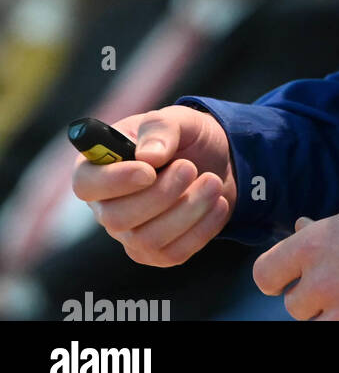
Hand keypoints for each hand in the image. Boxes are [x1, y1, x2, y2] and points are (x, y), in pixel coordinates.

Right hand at [72, 106, 234, 266]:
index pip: (86, 184)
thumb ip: (161, 128)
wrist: (218, 161)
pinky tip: (218, 203)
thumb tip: (149, 156)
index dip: (113, 182)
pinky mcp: (157, 252)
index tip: (148, 171)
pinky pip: (174, 253)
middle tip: (190, 168)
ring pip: (146, 240)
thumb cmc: (186, 137)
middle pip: (116, 218)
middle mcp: (108, 205)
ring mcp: (131, 234)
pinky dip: (201, 228)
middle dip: (160, 194)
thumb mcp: (179, 119)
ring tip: (213, 181)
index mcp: (101, 166)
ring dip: (187, 210)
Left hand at [253, 201, 338, 320]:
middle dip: (314, 297)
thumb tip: (300, 228)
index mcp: (316, 245)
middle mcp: (321, 281)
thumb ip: (325, 230)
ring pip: (317, 325)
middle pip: (293, 306)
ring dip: (332, 315)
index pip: (265, 274)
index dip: (276, 277)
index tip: (287, 278)